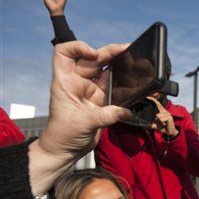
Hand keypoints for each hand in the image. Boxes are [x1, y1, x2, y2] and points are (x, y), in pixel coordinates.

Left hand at [29, 41, 131, 194]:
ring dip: (120, 66)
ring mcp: (91, 91)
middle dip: (110, 52)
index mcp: (65, 82)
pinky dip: (125, 85)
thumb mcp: (83, 124)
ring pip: (107, 72)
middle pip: (93, 59)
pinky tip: (136, 81)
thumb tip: (125, 111)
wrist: (66, 150)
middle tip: (127, 49)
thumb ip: (105, 116)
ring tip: (135, 61)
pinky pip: (116, 89)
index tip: (93, 54)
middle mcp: (78, 83)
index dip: (78, 48)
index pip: (64, 53)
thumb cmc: (63, 135)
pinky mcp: (102, 101)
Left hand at [147, 96, 178, 136]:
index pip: (157, 103)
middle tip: (159, 121)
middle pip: (158, 106)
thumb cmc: (162, 127)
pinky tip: (164, 123)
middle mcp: (164, 111)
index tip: (148, 97)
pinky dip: (161, 122)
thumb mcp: (154, 125)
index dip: (153, 99)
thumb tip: (143, 124)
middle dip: (156, 113)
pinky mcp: (169, 117)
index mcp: (161, 111)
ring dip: (158, 121)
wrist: (170, 132)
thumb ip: (149, 123)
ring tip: (162, 123)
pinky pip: (161, 119)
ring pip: (158, 115)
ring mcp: (167, 114)